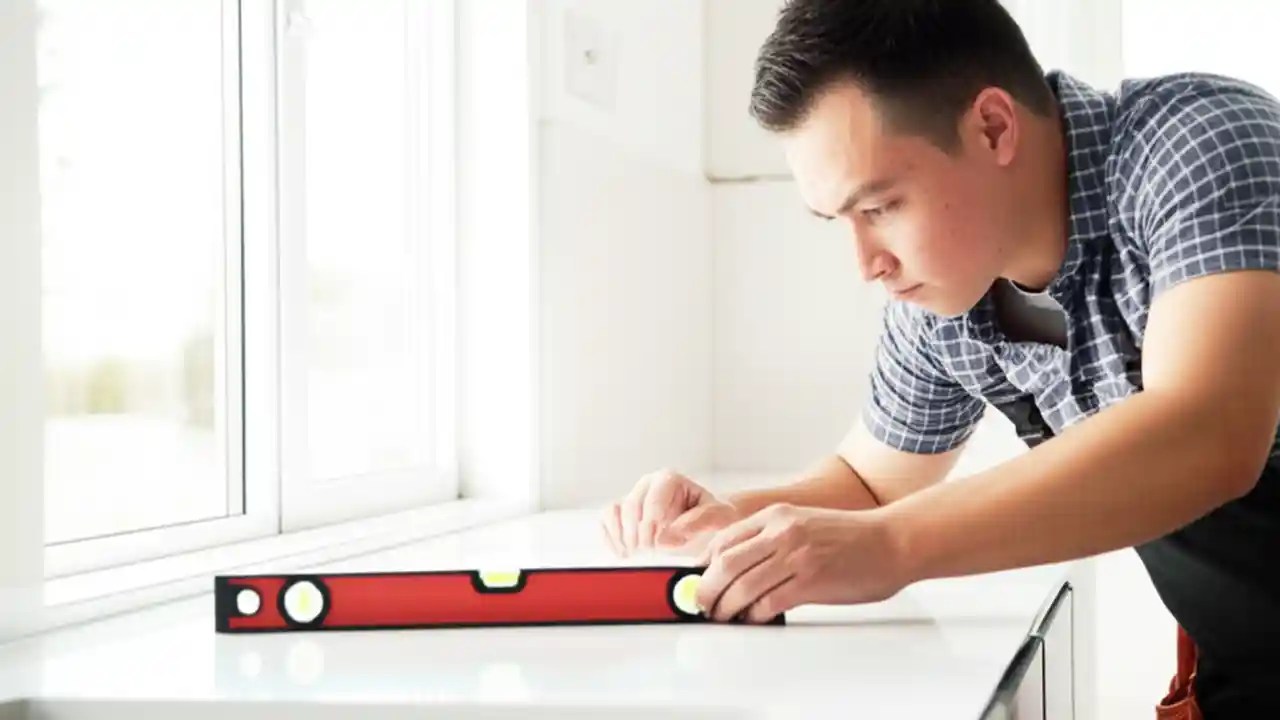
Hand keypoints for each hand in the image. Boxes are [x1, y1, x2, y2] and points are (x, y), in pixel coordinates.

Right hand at [600, 469, 741, 556]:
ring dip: (621, 535)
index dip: (652, 521)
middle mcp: (647, 484)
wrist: (707, 524)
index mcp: (669, 480)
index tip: (657, 543)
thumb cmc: (714, 517)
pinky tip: (622, 553)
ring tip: (634, 553)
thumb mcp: (719, 516)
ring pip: (615, 511)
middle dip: (637, 531)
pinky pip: (606, 520)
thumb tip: (669, 534)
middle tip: (647, 552)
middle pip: (632, 504)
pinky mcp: (622, 513)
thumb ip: (701, 521)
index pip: (654, 496)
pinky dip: (610, 537)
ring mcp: (633, 498)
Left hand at [693, 503, 910, 623]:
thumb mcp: (803, 523)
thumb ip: (772, 539)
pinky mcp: (812, 581)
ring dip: (727, 607)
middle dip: (707, 589)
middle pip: (725, 564)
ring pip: (743, 586)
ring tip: (724, 616)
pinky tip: (754, 618)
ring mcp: (797, 556)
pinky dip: (755, 615)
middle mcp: (783, 532)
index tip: (700, 580)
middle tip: (703, 604)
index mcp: (777, 516)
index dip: (705, 565)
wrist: (892, 541)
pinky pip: (770, 602)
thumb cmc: (851, 537)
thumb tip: (740, 568)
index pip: (724, 539)